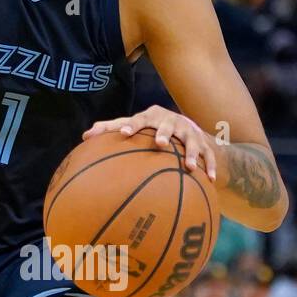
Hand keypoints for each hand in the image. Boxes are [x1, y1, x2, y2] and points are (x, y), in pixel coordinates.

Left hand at [83, 104, 216, 179]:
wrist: (184, 126)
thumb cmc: (151, 127)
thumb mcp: (133, 125)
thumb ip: (111, 129)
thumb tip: (84, 136)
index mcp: (152, 117)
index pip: (140, 119)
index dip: (132, 126)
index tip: (124, 134)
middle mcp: (172, 122)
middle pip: (169, 126)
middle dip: (165, 134)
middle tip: (160, 144)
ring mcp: (190, 132)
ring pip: (192, 141)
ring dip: (191, 153)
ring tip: (190, 167)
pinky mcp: (204, 143)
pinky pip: (210, 155)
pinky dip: (211, 166)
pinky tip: (211, 180)